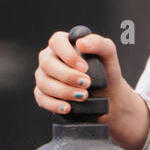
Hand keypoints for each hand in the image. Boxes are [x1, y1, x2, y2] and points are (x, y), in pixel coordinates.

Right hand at [33, 30, 149, 149]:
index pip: (56, 42)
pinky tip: (67, 107)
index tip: (84, 67)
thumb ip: (98, 43)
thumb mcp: (108, 53)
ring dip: (64, 91)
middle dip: (67, 76)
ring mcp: (43, 76)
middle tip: (87, 83)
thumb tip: (82, 43)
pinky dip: (54, 104)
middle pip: (47, 64)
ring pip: (44, 83)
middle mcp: (49, 58)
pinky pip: (41, 99)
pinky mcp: (43, 94)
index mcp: (62, 43)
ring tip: (83, 96)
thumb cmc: (105, 69)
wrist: (107, 94)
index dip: (68, 55)